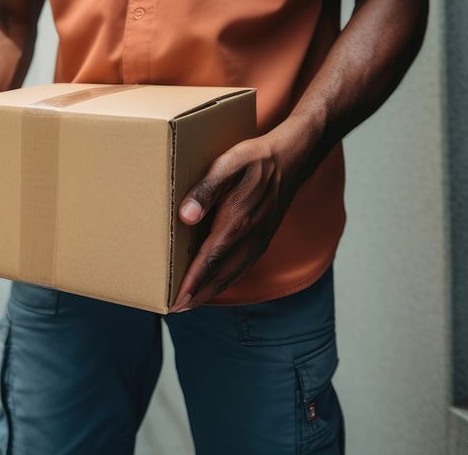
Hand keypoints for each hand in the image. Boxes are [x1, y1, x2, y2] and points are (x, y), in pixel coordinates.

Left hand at [169, 119, 316, 311]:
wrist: (292, 159)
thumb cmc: (255, 159)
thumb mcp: (227, 165)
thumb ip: (205, 190)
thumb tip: (186, 216)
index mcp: (236, 223)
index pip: (209, 262)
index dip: (191, 284)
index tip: (176, 301)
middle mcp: (249, 238)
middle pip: (219, 277)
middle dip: (197, 295)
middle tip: (175, 309)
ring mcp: (258, 241)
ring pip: (231, 275)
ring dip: (210, 291)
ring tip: (190, 302)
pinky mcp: (263, 239)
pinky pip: (241, 268)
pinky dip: (225, 280)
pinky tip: (216, 282)